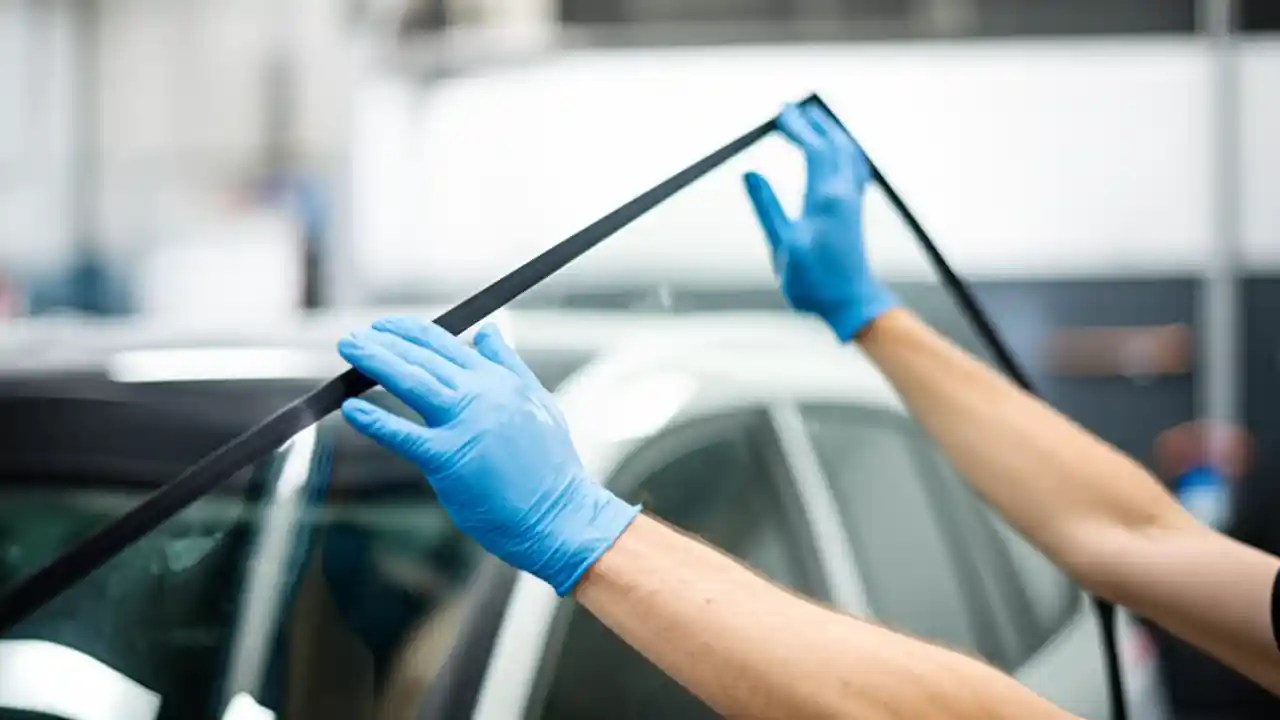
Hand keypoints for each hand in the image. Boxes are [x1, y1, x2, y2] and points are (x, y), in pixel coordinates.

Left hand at [338, 318, 639, 595]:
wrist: (559, 515)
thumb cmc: (550, 466)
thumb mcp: (538, 402)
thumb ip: (509, 365)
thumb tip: (487, 331)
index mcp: (501, 381)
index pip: (446, 343)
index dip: (410, 331)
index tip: (386, 327)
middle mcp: (482, 395)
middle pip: (422, 357)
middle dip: (383, 341)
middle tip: (354, 337)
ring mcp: (464, 426)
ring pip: (410, 382)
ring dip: (375, 361)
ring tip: (349, 351)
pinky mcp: (448, 460)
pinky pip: (403, 435)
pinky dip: (375, 420)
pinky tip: (352, 410)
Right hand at [744, 102, 897, 340]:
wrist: (850, 302)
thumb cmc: (814, 281)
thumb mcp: (781, 245)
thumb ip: (766, 206)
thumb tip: (750, 174)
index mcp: (825, 198)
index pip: (813, 148)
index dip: (796, 127)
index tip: (779, 113)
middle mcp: (844, 192)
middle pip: (833, 142)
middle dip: (813, 122)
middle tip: (792, 108)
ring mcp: (853, 199)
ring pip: (847, 151)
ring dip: (830, 132)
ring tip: (814, 120)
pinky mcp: (855, 209)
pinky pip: (853, 166)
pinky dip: (843, 149)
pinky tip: (839, 151)